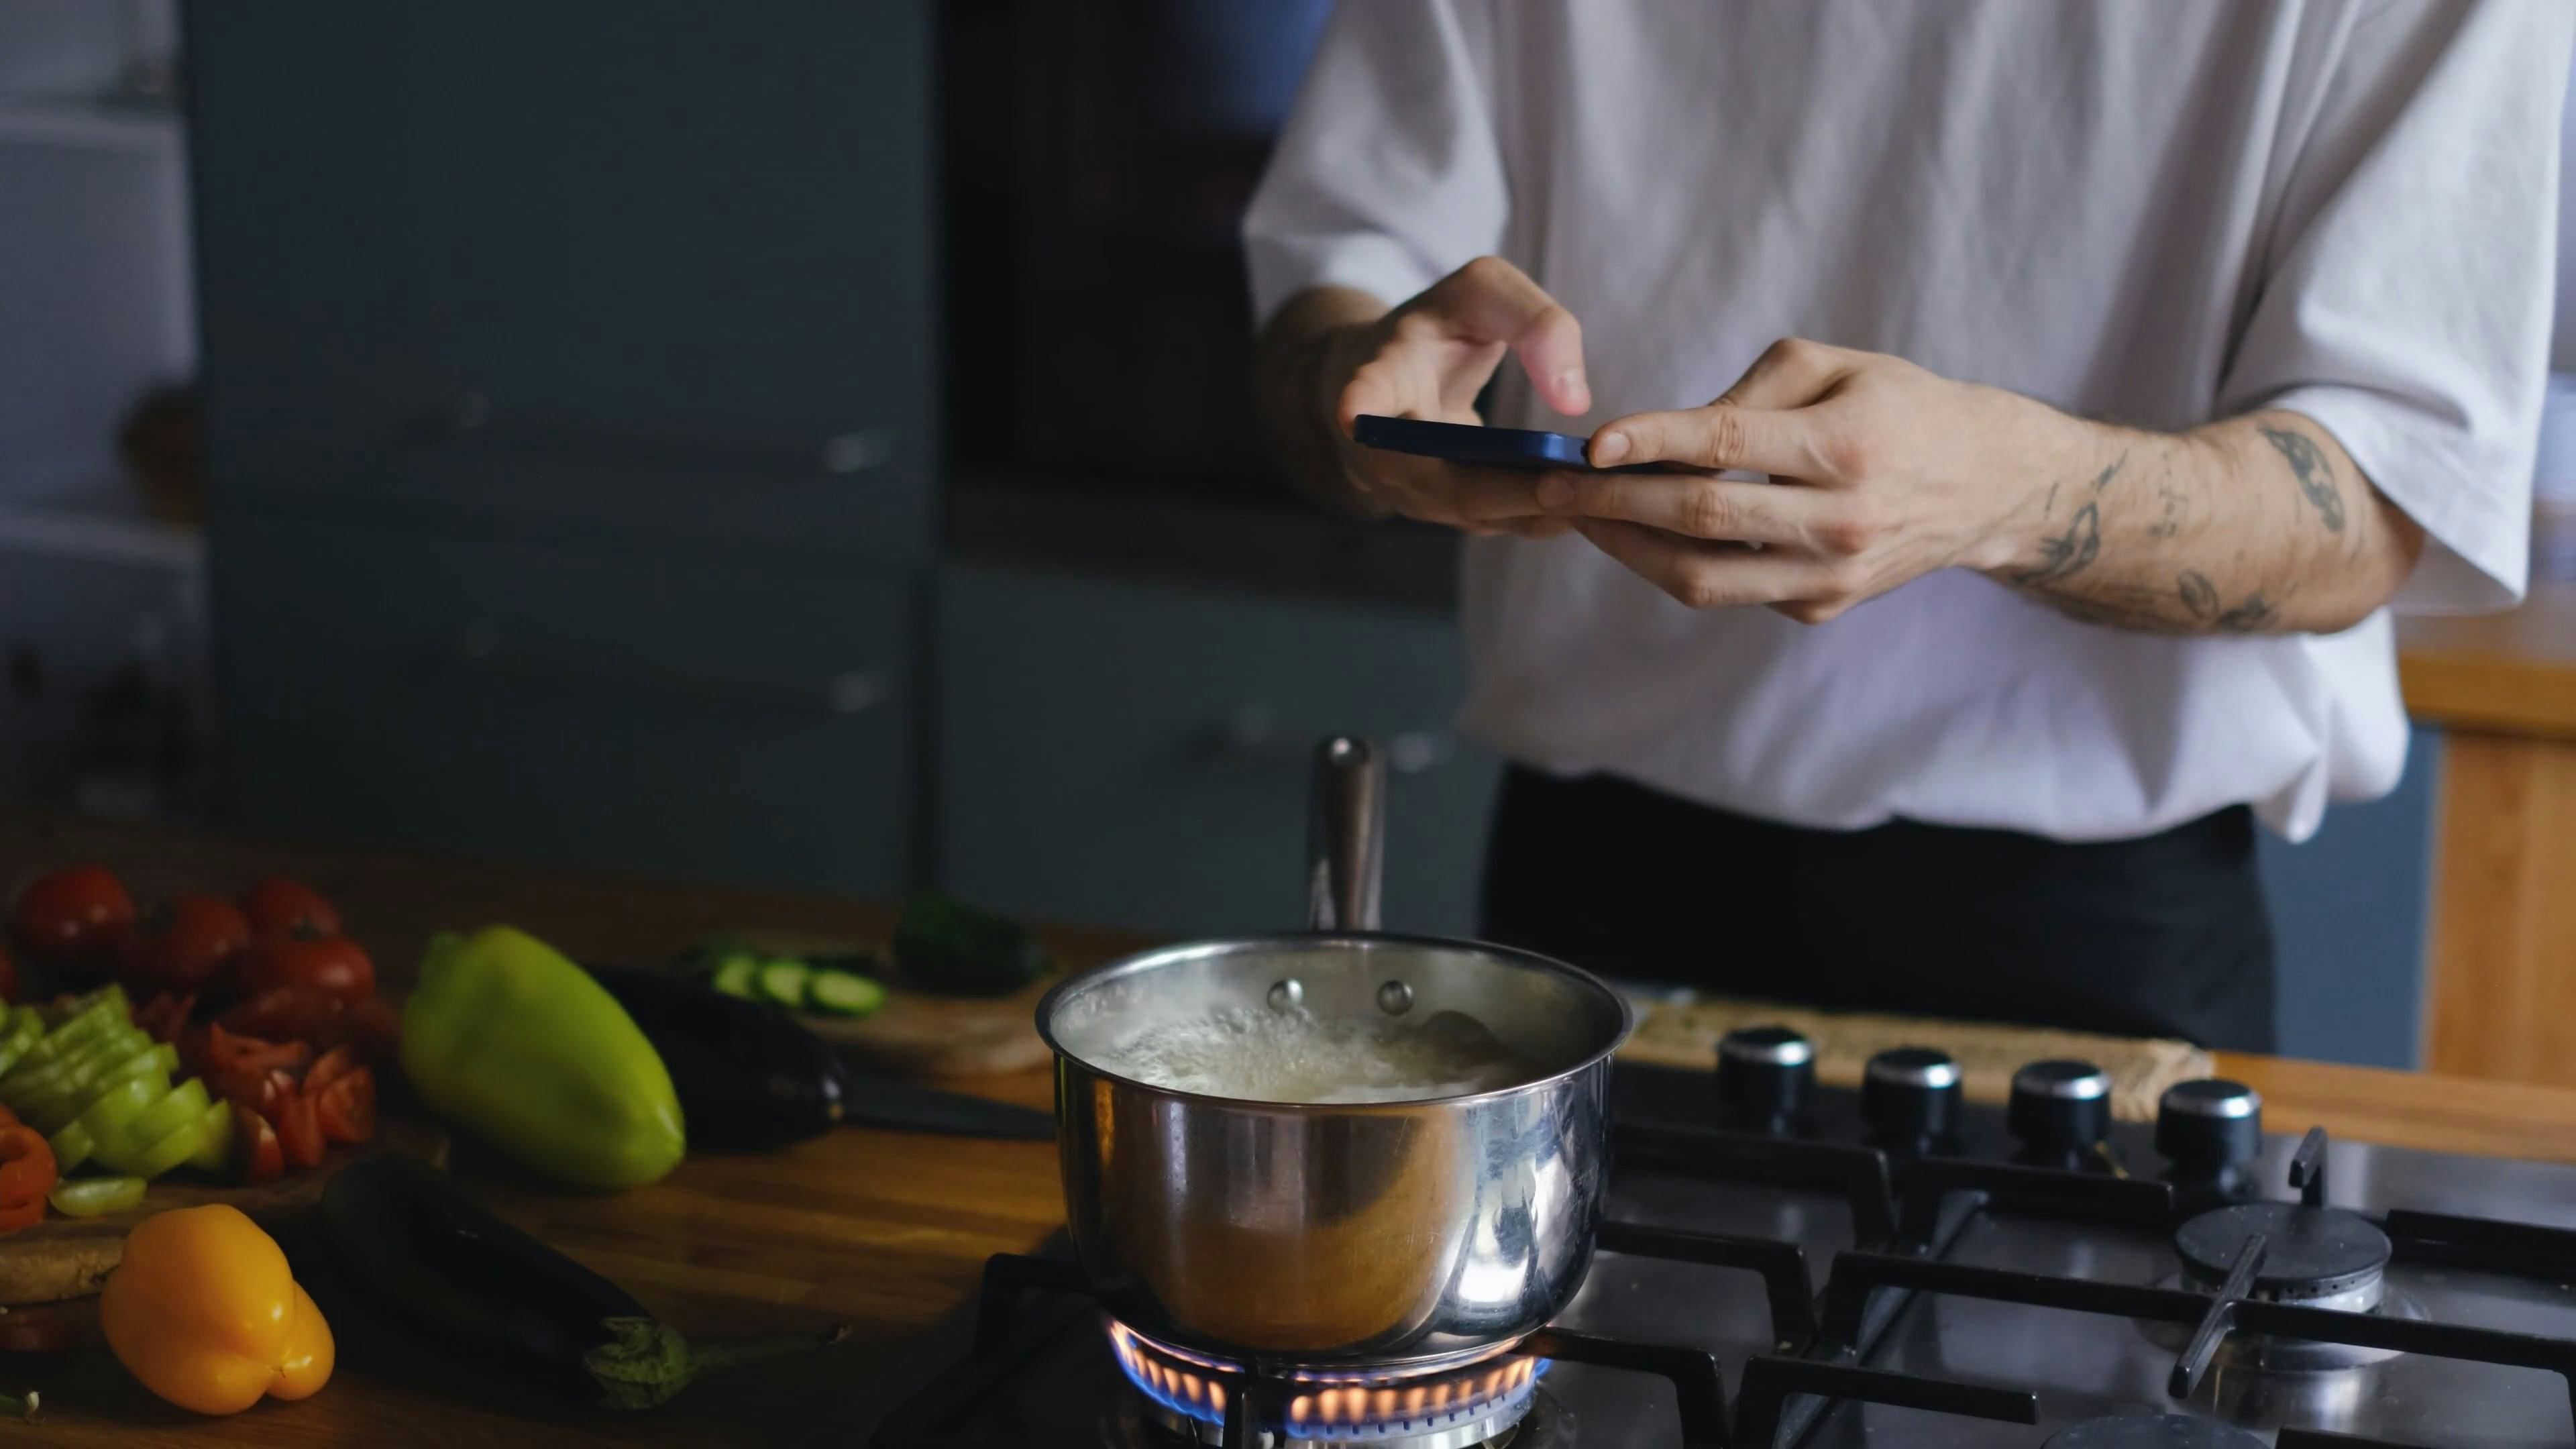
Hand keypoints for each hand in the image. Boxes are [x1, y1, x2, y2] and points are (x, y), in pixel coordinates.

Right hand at [1314, 257, 1593, 535]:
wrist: (1389, 376)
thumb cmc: (1436, 327)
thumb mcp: (1482, 292)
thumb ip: (1535, 323)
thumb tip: (1574, 401)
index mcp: (1379, 374)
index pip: (1364, 390)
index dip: (1359, 402)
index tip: (1353, 412)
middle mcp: (1380, 443)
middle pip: (1440, 480)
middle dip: (1507, 489)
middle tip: (1571, 484)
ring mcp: (1405, 487)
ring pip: (1469, 512)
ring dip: (1531, 510)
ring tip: (1598, 498)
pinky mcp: (1436, 509)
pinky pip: (1488, 519)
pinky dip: (1537, 515)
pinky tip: (1590, 506)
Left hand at [1531, 339, 2094, 620]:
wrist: (1982, 485)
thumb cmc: (1898, 406)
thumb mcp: (1836, 366)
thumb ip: (1749, 393)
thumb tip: (1665, 434)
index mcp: (1848, 446)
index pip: (1728, 446)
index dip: (1652, 444)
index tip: (1590, 444)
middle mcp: (1841, 521)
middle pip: (1700, 521)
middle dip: (1612, 506)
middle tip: (1548, 489)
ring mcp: (1830, 577)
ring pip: (1702, 578)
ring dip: (1627, 550)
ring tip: (1576, 519)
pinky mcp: (1820, 609)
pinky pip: (1729, 591)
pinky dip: (1675, 564)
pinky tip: (1638, 536)